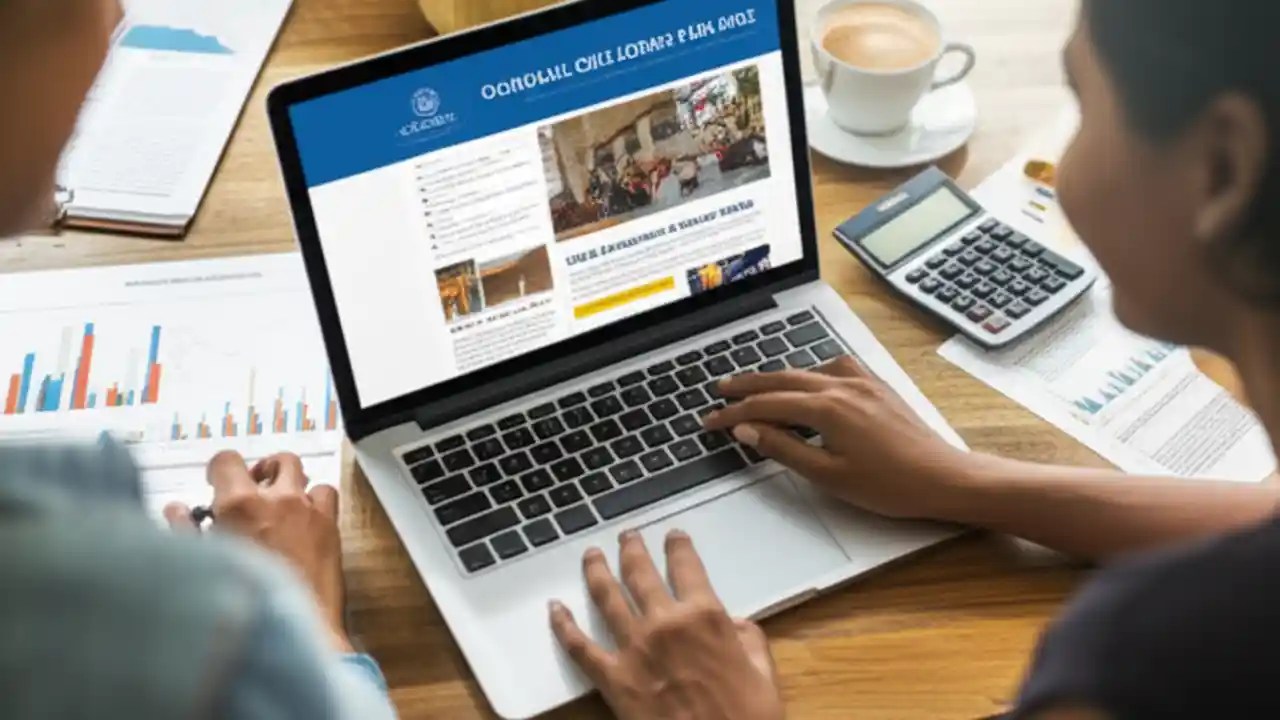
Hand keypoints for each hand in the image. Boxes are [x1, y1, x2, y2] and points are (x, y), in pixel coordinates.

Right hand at [164, 451, 350, 651]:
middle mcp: (277, 499)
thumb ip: (184, 530)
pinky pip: (326, 494)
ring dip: (291, 482)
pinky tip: (305, 518)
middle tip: (255, 490)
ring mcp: (307, 510)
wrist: (290, 626)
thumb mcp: (201, 562)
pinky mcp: (330, 526)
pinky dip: (316, 499)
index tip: (218, 482)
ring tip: (281, 502)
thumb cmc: (242, 600)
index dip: (221, 469)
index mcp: (239, 504)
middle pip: (276, 461)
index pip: (228, 460)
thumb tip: (176, 510)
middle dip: (264, 471)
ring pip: (304, 474)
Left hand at [550, 530, 784, 719]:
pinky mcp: (613, 679)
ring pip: (607, 597)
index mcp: (706, 616)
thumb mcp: (763, 672)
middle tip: (626, 535)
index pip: (687, 567)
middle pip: (640, 573)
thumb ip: (748, 638)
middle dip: (631, 549)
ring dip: (596, 571)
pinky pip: (580, 646)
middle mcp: (665, 623)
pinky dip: (564, 625)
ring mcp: (634, 649)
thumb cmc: (747, 718)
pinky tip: (555, 608)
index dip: (678, 547)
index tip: (673, 536)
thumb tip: (734, 623)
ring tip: (590, 554)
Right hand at [703, 356, 971, 520]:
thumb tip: (748, 430)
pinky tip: (808, 381)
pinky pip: (834, 368)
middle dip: (747, 385)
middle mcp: (841, 386)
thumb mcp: (828, 475)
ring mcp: (861, 382)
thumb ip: (784, 448)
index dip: (734, 413)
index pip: (766, 405)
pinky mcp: (876, 385)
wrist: (943, 477)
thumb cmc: (889, 485)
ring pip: (806, 370)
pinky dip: (810, 372)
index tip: (710, 419)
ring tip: (754, 385)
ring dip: (776, 377)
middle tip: (720, 390)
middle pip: (781, 379)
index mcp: (826, 408)